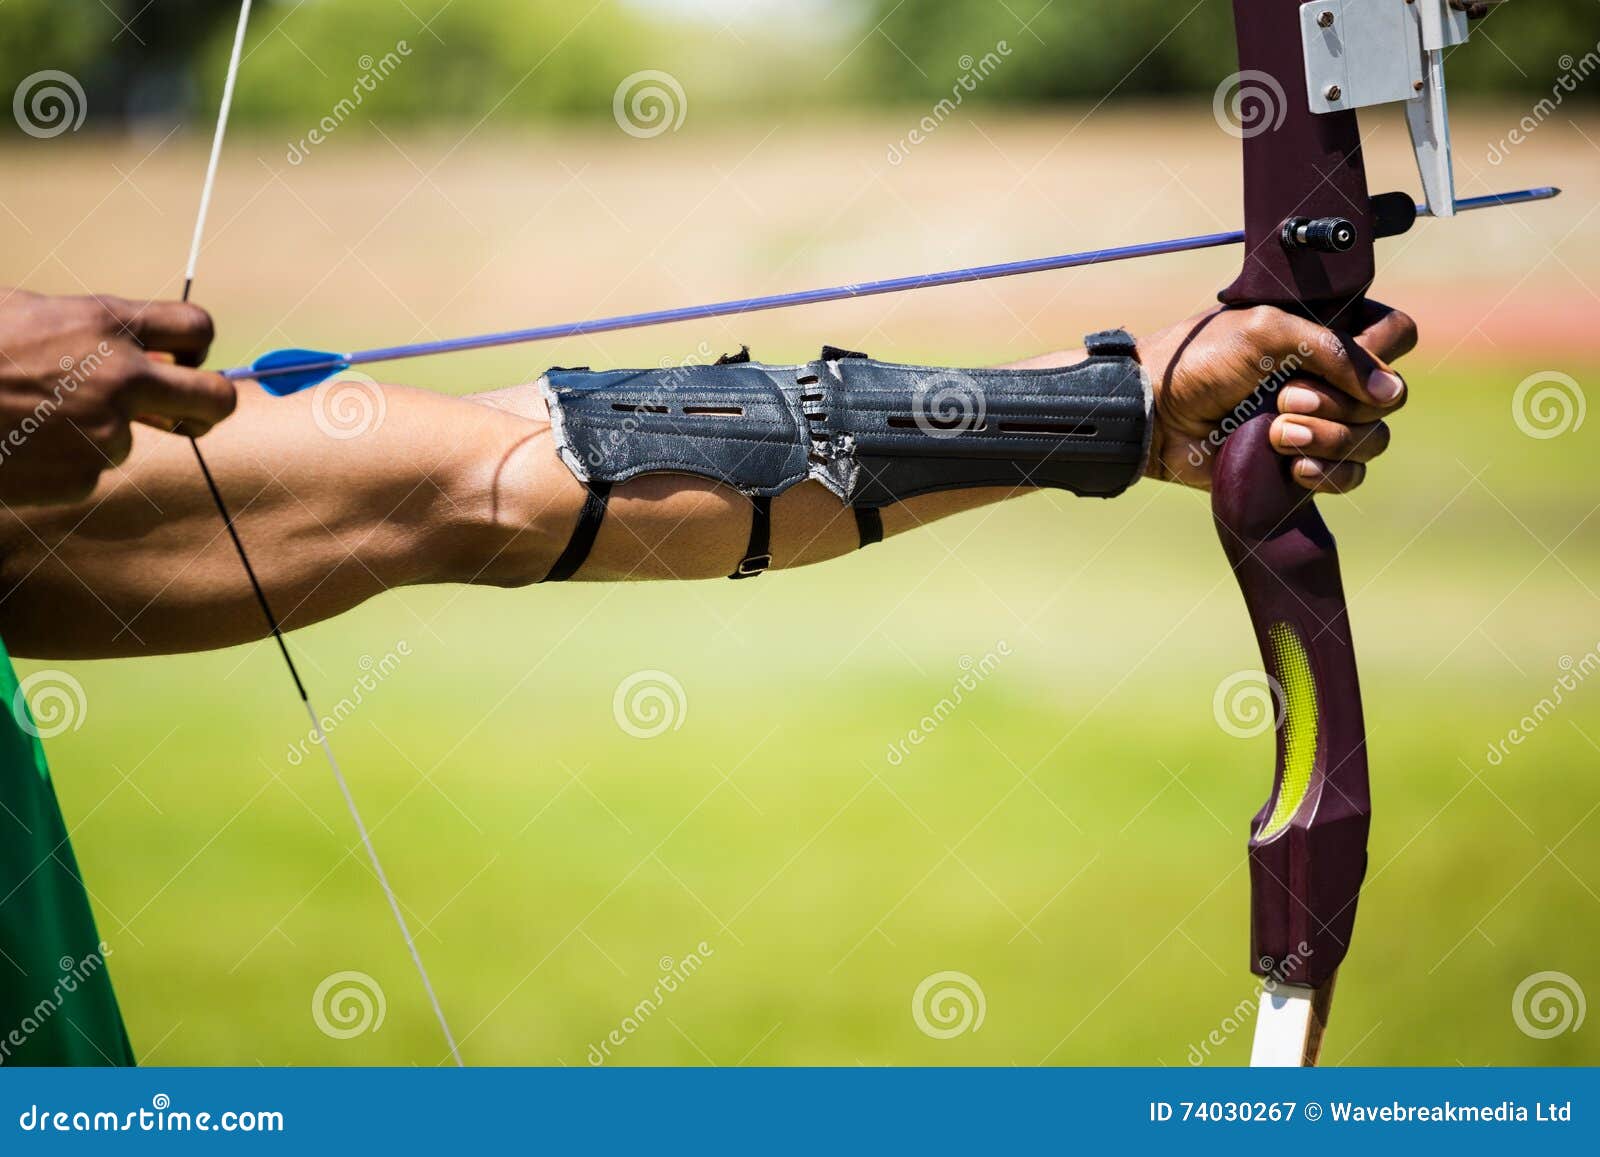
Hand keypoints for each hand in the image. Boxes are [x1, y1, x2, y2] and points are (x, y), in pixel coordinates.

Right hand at [0, 289, 235, 504]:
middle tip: (185, 416)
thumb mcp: (27, 313)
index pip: (196, 326)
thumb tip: (135, 347)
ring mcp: (107, 431)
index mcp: (108, 324)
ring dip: (93, 434)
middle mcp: (122, 378)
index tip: (184, 362)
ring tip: (32, 418)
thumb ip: (90, 329)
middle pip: (215, 400)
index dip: (198, 347)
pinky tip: (19, 444)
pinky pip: (90, 470)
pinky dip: (62, 462)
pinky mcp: (85, 476)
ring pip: (128, 439)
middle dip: (208, 409)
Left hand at [1140, 301, 1416, 493]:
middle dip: (1339, 402)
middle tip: (1283, 398)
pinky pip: (1349, 477)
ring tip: (1277, 434)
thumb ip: (1332, 351)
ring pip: (1371, 440)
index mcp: (1326, 334)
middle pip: (1388, 398)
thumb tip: (1390, 394)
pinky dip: (1328, 474)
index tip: (1336, 361)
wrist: (1154, 414)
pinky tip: (1292, 468)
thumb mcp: (1265, 334)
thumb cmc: (1200, 362)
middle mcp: (1330, 378)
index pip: (1396, 336)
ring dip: (1329, 438)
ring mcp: (1319, 424)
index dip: (1379, 352)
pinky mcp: (1302, 465)